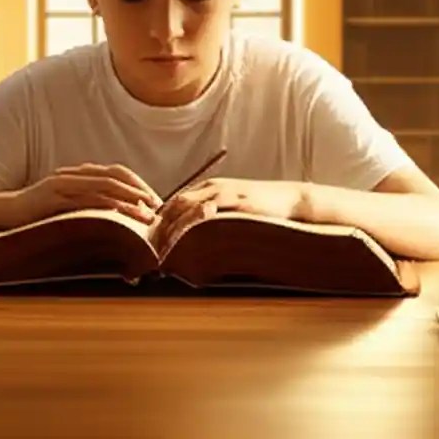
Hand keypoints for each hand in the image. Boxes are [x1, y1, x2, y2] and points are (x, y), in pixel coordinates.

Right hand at [19, 163, 162, 224]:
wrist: (3, 213)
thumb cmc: (36, 213)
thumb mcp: (66, 206)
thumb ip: (85, 204)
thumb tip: (113, 215)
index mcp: (78, 174)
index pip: (115, 172)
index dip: (137, 183)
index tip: (154, 199)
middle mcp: (73, 174)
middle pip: (115, 175)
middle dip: (139, 189)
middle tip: (157, 205)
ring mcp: (63, 184)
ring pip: (104, 187)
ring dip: (129, 199)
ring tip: (147, 213)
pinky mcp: (54, 197)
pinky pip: (85, 200)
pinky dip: (106, 206)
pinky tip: (121, 214)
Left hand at [153, 178, 304, 253]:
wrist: (289, 198)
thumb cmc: (262, 207)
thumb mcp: (232, 208)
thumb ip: (213, 216)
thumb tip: (193, 237)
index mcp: (208, 188)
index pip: (174, 202)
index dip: (159, 221)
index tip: (149, 241)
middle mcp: (212, 188)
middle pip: (175, 204)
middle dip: (160, 227)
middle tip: (149, 250)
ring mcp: (224, 193)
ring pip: (188, 207)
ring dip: (172, 229)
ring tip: (161, 250)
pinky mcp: (236, 203)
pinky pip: (210, 212)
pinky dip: (193, 225)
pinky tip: (185, 241)